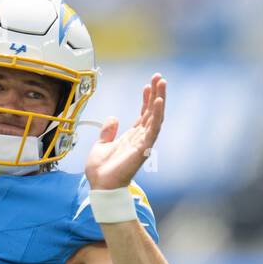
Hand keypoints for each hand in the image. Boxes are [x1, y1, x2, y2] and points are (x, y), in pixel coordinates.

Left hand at [84, 73, 165, 189]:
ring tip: (162, 82)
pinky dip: (156, 115)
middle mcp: (140, 138)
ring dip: (159, 99)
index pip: (143, 114)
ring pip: (155, 117)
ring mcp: (143, 143)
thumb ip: (108, 132)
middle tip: (160, 77)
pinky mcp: (143, 148)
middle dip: (156, 94)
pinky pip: (152, 129)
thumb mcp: (101, 145)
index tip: (147, 85)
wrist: (100, 186)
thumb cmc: (101, 171)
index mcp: (131, 137)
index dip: (146, 99)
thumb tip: (113, 118)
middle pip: (152, 112)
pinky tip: (158, 101)